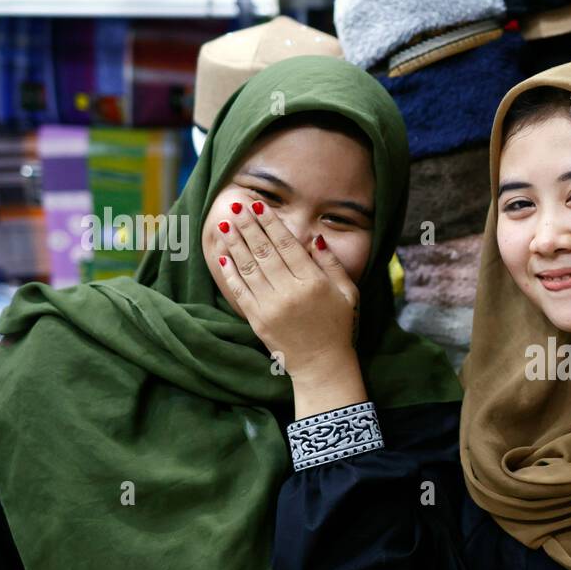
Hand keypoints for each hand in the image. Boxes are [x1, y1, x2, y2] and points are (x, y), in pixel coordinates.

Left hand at [215, 200, 358, 380]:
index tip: (258, 205)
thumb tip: (315, 239)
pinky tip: (222, 255)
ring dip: (234, 243)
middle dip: (248, 226)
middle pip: (264, 251)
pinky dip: (230, 271)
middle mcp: (290, 292)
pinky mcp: (257, 319)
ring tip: (225, 224)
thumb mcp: (347, 293)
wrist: (322, 364)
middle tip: (236, 205)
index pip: (287, 245)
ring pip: (248, 267)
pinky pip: (240, 290)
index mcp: (313, 282)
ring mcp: (271, 306)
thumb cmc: (338, 326)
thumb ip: (332, 265)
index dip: (270, 223)